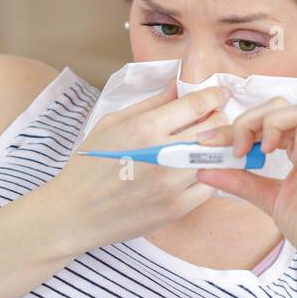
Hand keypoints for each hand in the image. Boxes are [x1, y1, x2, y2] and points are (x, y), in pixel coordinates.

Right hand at [47, 80, 231, 252]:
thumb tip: (178, 84)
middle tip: (214, 119)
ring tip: (208, 144)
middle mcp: (162, 156)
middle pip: (213, 128)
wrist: (77, 213)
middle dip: (218, 119)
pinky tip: (199, 169)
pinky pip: (210, 186)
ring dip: (217, 148)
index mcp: (145, 129)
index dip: (214, 96)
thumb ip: (150, 104)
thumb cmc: (90, 165)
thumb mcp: (112, 123)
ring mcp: (172, 184)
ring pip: (216, 158)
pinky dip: (210, 174)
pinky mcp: (176, 208)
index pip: (195, 104)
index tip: (220, 95)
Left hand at [193, 97, 296, 282]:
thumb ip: (240, 183)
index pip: (262, 119)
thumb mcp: (267, 199)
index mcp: (294, 148)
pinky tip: (291, 162)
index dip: (231, 126)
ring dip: (275, 123)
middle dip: (249, 120)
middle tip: (235, 149)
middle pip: (280, 103)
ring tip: (264, 150)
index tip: (206, 142)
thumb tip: (204, 171)